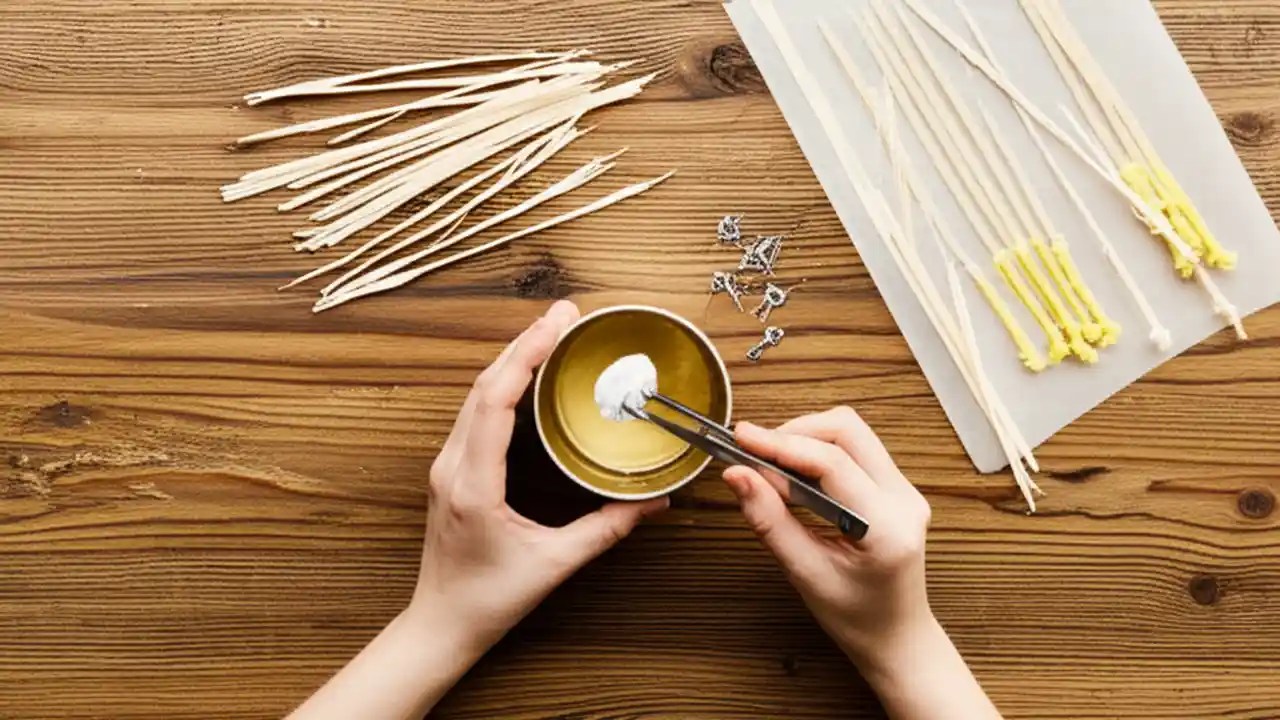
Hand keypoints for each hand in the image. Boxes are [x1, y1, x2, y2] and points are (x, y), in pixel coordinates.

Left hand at [413, 300, 667, 648]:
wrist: (442, 624)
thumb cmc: (488, 599)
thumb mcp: (555, 564)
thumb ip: (607, 528)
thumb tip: (654, 501)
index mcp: (474, 484)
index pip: (494, 400)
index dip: (526, 355)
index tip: (557, 325)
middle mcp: (453, 466)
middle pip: (483, 385)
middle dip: (524, 342)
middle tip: (565, 314)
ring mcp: (447, 466)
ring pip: (475, 395)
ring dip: (511, 358)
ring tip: (550, 332)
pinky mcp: (453, 471)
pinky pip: (475, 412)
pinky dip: (502, 383)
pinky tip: (526, 373)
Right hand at [724, 408, 1000, 718]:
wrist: (897, 639)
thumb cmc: (857, 619)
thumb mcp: (805, 574)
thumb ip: (770, 521)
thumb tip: (737, 476)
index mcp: (888, 527)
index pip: (833, 464)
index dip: (782, 445)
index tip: (742, 438)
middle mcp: (905, 500)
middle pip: (848, 431)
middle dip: (795, 431)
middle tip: (753, 449)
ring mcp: (906, 491)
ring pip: (853, 433)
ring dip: (807, 438)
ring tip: (770, 462)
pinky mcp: (897, 489)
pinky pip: (857, 450)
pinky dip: (819, 451)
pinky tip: (794, 473)